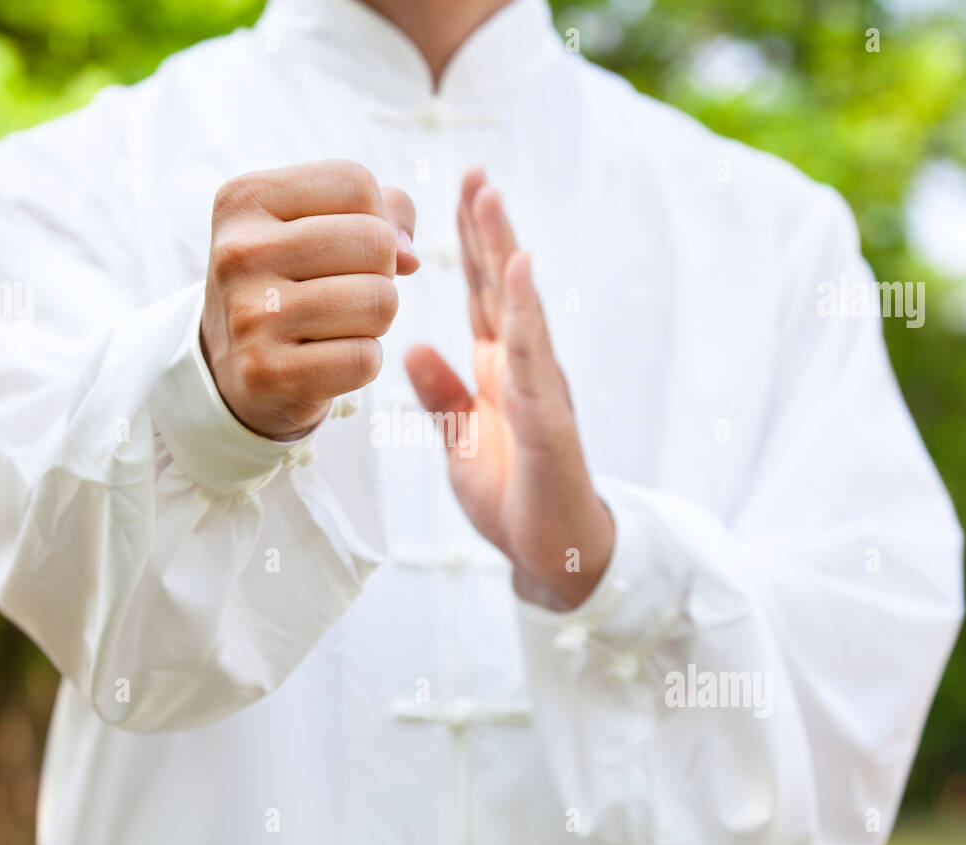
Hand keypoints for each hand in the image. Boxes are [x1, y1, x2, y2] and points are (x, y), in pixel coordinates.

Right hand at [201, 159, 418, 440]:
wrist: (231, 365)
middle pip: (375, 243)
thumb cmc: (290, 281)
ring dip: (376, 321)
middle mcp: (239, 252)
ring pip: (379, 302)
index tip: (344, 248)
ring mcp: (248, 315)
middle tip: (347, 292)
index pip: (356, 183)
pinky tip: (329, 360)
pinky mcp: (266, 373)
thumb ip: (383, 211)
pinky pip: (364, 360)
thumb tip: (409, 255)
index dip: (375, 218)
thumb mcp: (318, 224)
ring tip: (338, 325)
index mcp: (246, 199)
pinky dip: (364, 363)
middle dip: (381, 273)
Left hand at [405, 168, 614, 610]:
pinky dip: (522, 315)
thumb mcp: (459, 440)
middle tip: (476, 172)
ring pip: (521, 309)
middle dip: (489, 228)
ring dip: (505, 251)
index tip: (458, 190)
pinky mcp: (549, 420)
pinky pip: (533, 360)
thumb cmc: (513, 494)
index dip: (472, 244)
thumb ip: (441, 395)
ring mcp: (541, 389)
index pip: (483, 294)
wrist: (552, 552)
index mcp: (502, 368)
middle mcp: (525, 368)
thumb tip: (413, 346)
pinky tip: (514, 273)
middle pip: (503, 286)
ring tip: (490, 199)